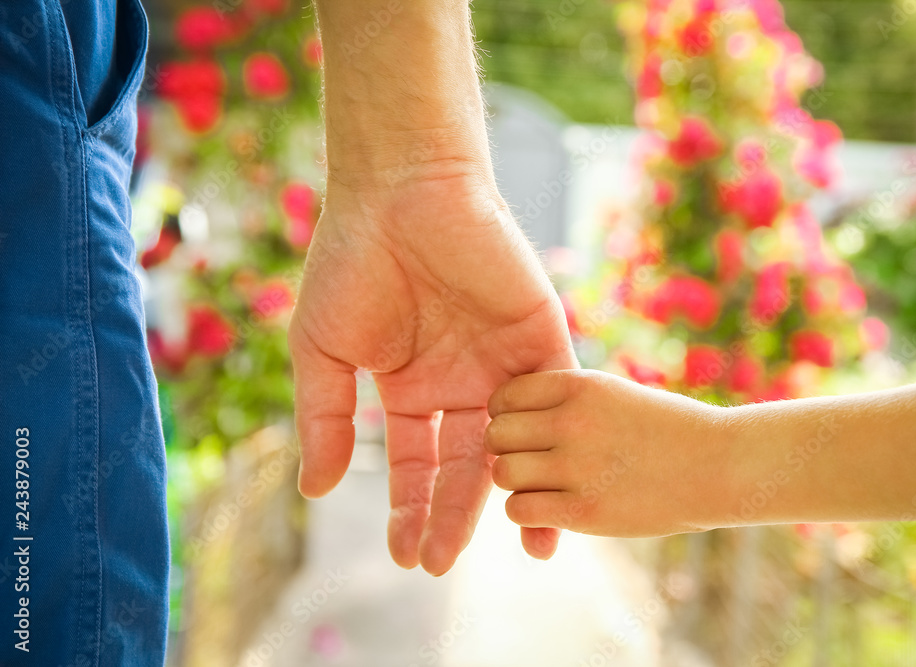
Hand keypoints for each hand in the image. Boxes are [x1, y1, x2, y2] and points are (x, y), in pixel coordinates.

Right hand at [289, 172, 576, 574]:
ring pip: (516, 441)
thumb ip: (325, 421)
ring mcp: (503, 363)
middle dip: (453, 515)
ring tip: (520, 542)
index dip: (410, 510)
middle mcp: (461, 384)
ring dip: (516, 491)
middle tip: (442, 564)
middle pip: (464, 464)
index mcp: (413, 389)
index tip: (405, 556)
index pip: (416, 465)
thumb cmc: (352, 263)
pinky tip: (556, 476)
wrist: (400, 192)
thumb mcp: (325, 353)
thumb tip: (317, 491)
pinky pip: (556, 398)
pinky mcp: (541, 336)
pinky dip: (558, 439)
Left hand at [485, 370, 731, 536]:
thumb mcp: (613, 394)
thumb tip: (507, 414)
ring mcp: (578, 466)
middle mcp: (574, 421)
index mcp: (580, 386)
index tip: (523, 429)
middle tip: (528, 460)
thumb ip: (564, 400)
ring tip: (541, 484)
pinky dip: (526, 512)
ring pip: (503, 473)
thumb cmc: (663, 429)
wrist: (718, 465)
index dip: (506, 415)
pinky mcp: (585, 510)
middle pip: (497, 435)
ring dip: (515, 483)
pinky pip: (520, 509)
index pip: (505, 396)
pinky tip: (550, 508)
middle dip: (506, 449)